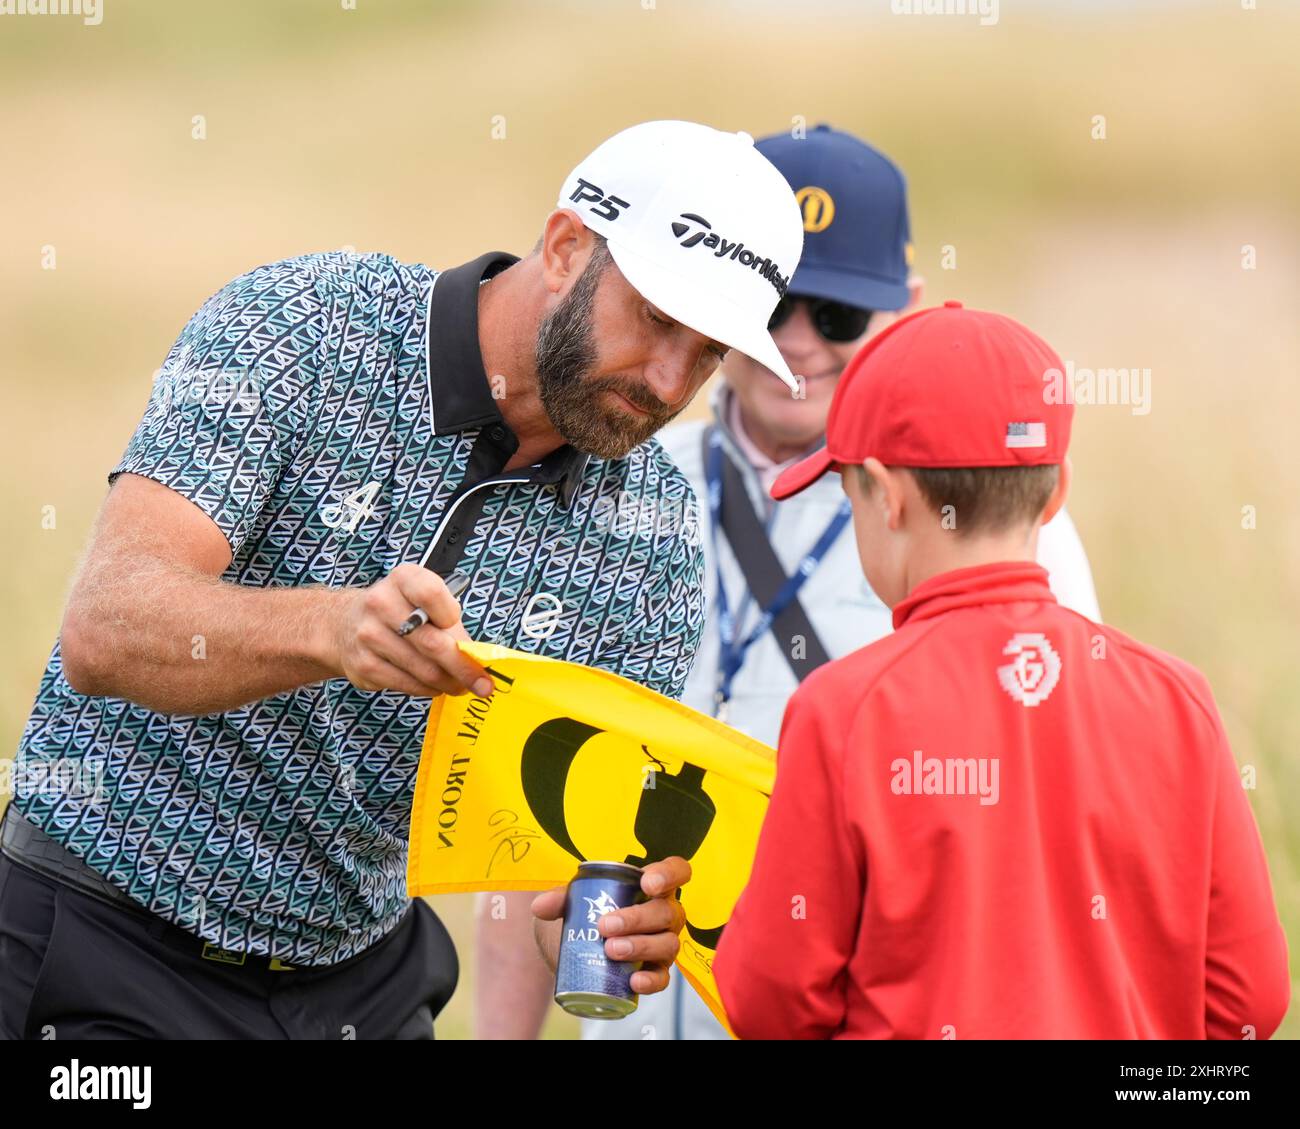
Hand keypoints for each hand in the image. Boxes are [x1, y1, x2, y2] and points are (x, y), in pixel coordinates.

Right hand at [329, 563, 492, 698]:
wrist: (344, 625)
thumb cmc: (399, 612)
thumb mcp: (424, 604)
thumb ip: (451, 627)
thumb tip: (479, 662)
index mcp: (403, 579)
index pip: (431, 594)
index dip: (451, 616)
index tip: (461, 633)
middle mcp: (381, 603)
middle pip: (432, 642)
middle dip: (463, 669)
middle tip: (483, 685)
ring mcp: (369, 635)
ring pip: (423, 670)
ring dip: (448, 683)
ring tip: (460, 685)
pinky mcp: (364, 665)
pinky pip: (407, 684)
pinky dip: (428, 690)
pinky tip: (435, 687)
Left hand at [530, 857, 690, 994]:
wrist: (575, 952)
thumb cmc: (584, 914)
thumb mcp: (572, 901)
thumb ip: (560, 898)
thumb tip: (540, 906)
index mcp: (652, 886)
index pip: (676, 871)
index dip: (669, 875)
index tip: (645, 883)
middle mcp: (665, 914)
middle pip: (667, 912)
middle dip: (637, 918)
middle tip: (605, 926)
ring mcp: (663, 944)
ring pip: (667, 944)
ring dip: (641, 946)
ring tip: (611, 950)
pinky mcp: (654, 972)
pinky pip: (662, 978)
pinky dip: (651, 980)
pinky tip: (634, 981)